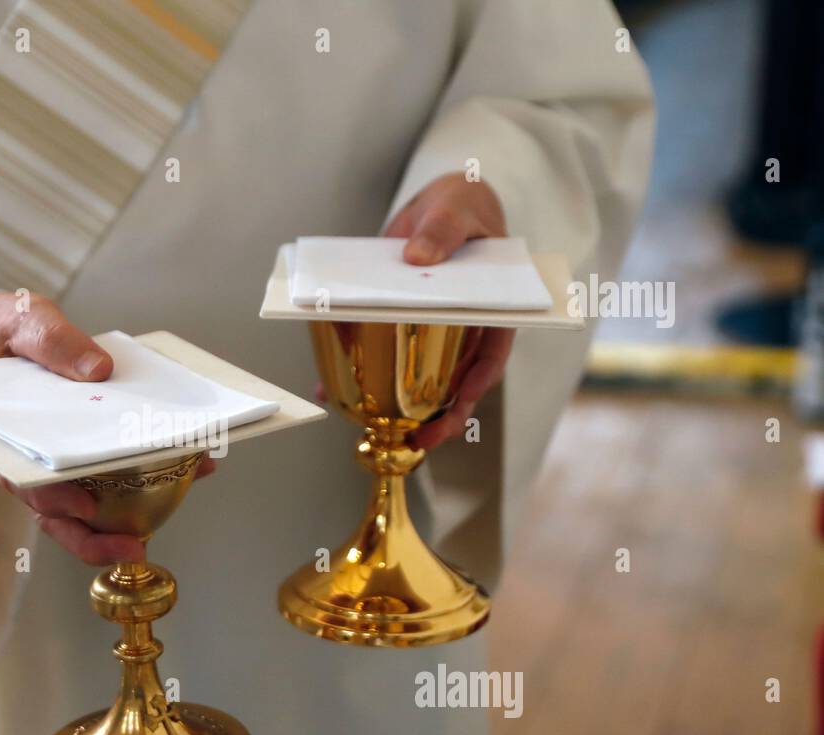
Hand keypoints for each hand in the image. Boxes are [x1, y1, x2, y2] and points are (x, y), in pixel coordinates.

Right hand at [0, 290, 213, 565]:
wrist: (11, 332)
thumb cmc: (13, 332)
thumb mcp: (29, 324)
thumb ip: (56, 344)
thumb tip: (98, 370)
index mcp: (10, 436)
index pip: (28, 481)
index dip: (56, 501)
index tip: (87, 508)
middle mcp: (33, 460)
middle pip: (58, 514)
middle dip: (94, 539)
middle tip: (135, 547)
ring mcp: (61, 466)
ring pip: (86, 512)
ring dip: (122, 526)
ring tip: (166, 527)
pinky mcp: (89, 459)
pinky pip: (116, 481)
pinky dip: (153, 483)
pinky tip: (193, 470)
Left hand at [384, 173, 515, 449]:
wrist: (437, 203)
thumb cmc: (461, 204)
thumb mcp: (457, 207)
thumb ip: (444, 229)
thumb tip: (418, 256)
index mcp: (493, 306)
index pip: (495, 350)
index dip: (481, 378)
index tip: (465, 399)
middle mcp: (464, 327)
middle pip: (460, 379)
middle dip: (445, 414)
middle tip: (424, 439)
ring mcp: (432, 332)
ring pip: (421, 378)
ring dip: (403, 408)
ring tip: (376, 429)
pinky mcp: (400, 327)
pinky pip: (381, 354)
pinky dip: (359, 372)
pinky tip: (331, 388)